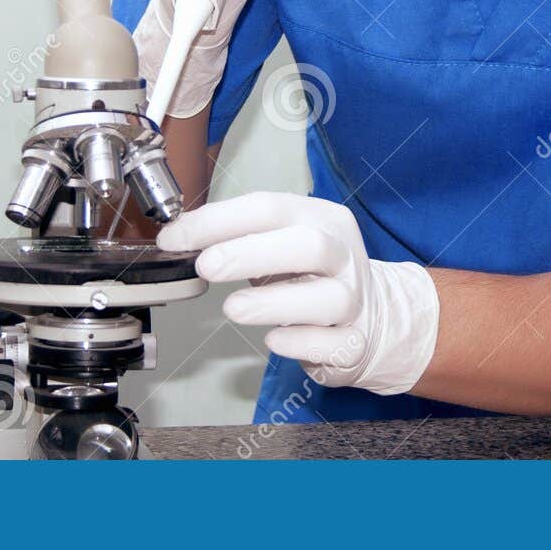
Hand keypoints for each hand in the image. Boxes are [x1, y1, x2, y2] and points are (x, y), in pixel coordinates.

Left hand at [157, 192, 438, 395]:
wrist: (374, 316)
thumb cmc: (311, 274)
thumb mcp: (282, 242)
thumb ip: (240, 236)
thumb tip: (180, 236)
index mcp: (322, 219)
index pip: (270, 208)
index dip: (219, 220)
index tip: (175, 237)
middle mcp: (343, 256)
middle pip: (308, 245)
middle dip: (251, 253)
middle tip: (206, 266)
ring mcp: (353, 300)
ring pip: (326, 297)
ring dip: (274, 302)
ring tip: (233, 308)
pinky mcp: (354, 342)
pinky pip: (330, 343)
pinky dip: (299, 341)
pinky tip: (274, 339)